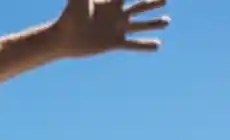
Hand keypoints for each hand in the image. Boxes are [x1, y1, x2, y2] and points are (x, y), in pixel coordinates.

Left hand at [54, 0, 169, 57]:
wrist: (63, 38)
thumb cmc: (69, 15)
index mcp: (111, 3)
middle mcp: (117, 15)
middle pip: (140, 7)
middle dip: (152, 4)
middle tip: (165, 0)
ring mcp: (117, 30)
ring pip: (140, 25)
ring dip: (153, 24)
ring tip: (167, 22)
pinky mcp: (115, 43)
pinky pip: (134, 45)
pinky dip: (145, 46)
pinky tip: (157, 45)